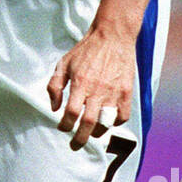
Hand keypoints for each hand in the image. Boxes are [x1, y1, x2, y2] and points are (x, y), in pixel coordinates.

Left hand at [47, 24, 134, 149]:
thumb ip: (55, 86)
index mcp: (80, 83)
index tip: (62, 127)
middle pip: (88, 123)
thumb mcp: (63, 63)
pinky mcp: (127, 92)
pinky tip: (108, 121)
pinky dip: (115, 123)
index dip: (65, 125)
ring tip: (90, 133)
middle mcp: (97, 90)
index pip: (71, 113)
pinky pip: (122, 116)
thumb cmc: (87, 50)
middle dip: (79, 139)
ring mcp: (114, 92)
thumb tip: (54, 108)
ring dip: (96, 132)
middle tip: (75, 145)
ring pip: (106, 123)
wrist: (113, 36)